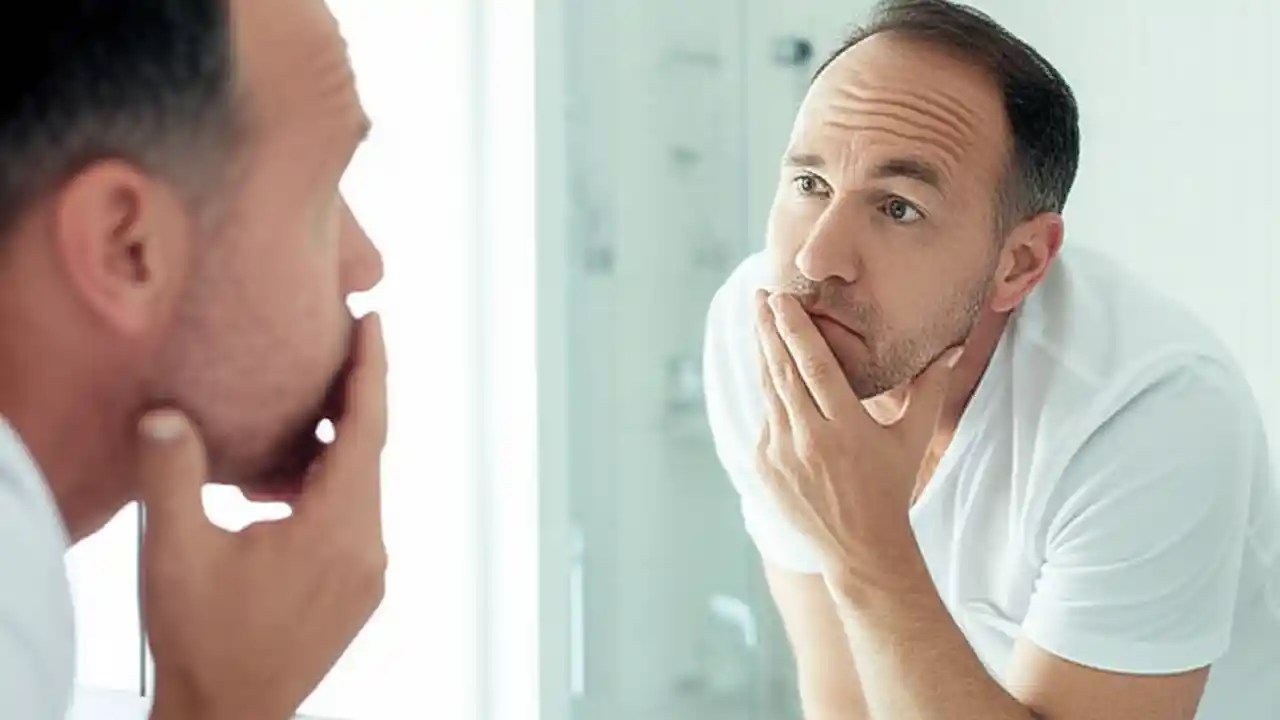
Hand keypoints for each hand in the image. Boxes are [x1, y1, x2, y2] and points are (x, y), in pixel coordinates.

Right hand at [140, 314, 388, 719]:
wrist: (228, 718)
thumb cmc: (204, 642)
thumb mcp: (175, 553)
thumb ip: (173, 476)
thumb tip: (167, 413)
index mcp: (337, 529)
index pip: (366, 430)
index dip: (371, 371)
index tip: (376, 321)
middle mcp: (368, 548)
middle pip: (369, 454)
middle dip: (355, 397)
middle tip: (341, 343)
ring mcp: (368, 573)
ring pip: (361, 488)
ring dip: (337, 448)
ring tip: (303, 410)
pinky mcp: (358, 592)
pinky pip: (354, 520)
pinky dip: (331, 489)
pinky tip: (290, 485)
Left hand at [753, 291, 959, 586]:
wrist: (860, 549)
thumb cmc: (890, 488)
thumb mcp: (913, 440)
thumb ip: (930, 391)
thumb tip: (953, 348)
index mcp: (846, 430)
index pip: (815, 367)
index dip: (796, 329)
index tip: (782, 299)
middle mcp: (808, 440)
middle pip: (783, 371)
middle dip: (770, 329)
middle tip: (761, 295)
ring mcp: (781, 454)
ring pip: (768, 391)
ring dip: (762, 352)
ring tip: (759, 320)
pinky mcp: (764, 466)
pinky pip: (765, 417)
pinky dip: (767, 390)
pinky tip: (767, 365)